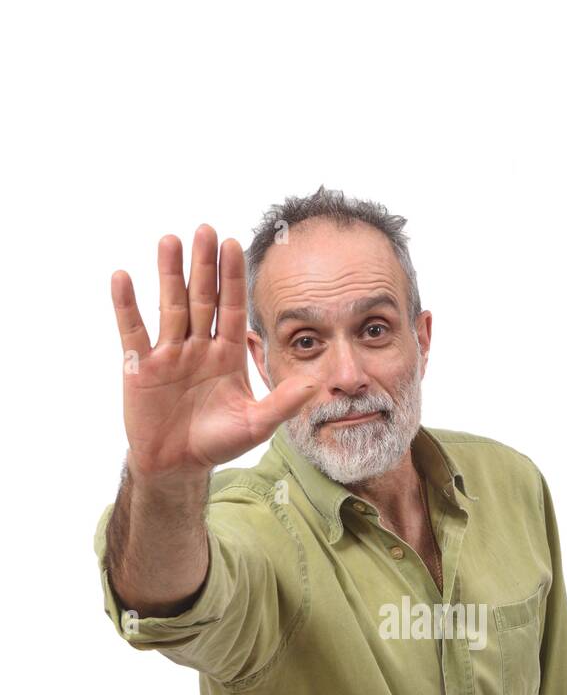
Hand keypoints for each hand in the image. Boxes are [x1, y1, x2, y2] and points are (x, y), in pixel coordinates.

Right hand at [111, 225, 315, 477]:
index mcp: (226, 354)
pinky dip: (126, 305)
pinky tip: (123, 277)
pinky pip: (133, 330)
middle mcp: (198, 347)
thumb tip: (315, 384)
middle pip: (201, 299)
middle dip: (204, 266)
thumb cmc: (216, 442)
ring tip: (170, 240)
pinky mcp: (140, 366)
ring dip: (168, 274)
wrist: (177, 465)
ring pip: (170, 306)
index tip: (234, 245)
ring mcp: (168, 354)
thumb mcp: (256, 424)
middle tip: (206, 229)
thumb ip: (282, 402)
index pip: (231, 309)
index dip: (232, 279)